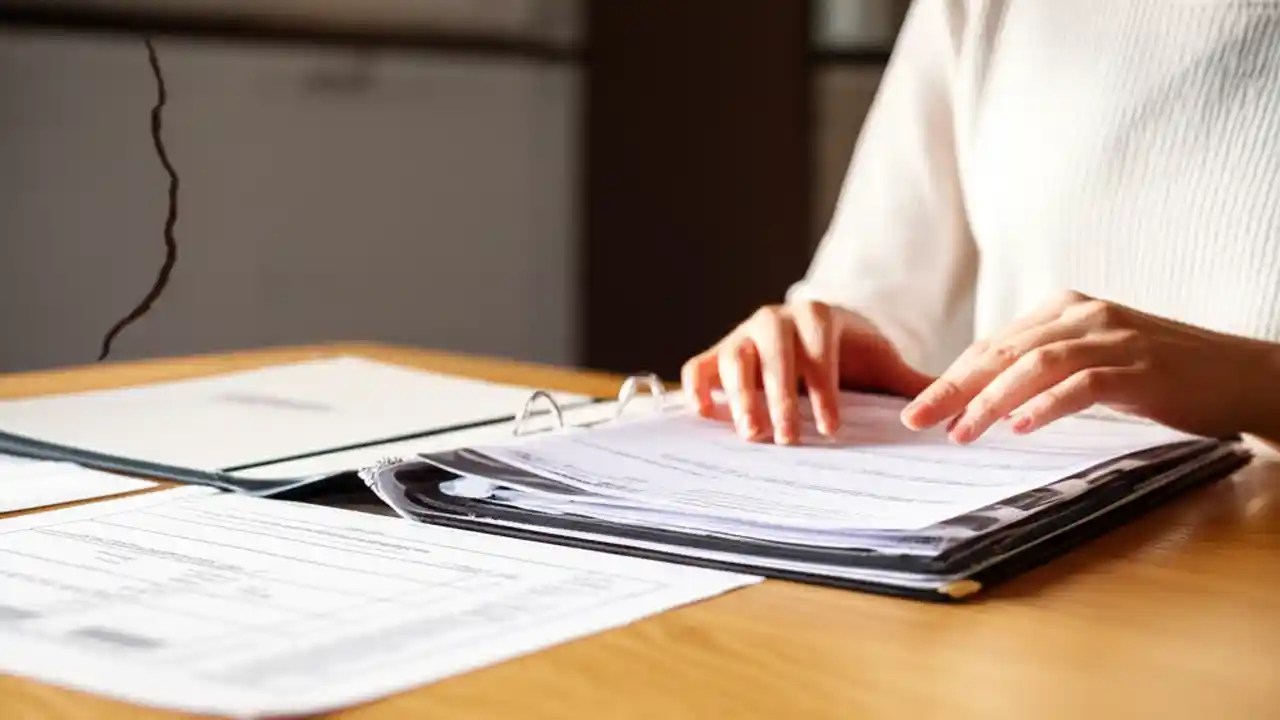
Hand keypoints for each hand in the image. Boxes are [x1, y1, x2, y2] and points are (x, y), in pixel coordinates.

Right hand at [681, 301, 932, 444]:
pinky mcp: (718, 353)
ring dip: (739, 396)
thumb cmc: (850, 352)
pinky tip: (706, 414)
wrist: (814, 328)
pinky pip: (699, 366)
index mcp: (819, 316)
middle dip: (779, 396)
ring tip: (750, 433)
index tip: (830, 427)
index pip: (819, 350)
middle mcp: (775, 320)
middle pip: (772, 352)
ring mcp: (742, 335)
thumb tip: (957, 407)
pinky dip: (698, 388)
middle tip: (787, 439)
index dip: (823, 388)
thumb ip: (912, 383)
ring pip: (734, 359)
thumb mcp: (880, 361)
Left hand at [901, 291, 1279, 443]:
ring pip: (1035, 364)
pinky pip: (1084, 384)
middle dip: (953, 387)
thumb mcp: (1093, 363)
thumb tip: (986, 402)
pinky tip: (1021, 427)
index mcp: (1065, 310)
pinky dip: (1048, 404)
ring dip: (991, 400)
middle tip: (916, 418)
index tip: (918, 407)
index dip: (951, 376)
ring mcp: (1114, 338)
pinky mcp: (1142, 368)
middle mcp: (1084, 315)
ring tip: (961, 432)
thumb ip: (1044, 370)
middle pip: (1002, 351)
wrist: (1242, 376)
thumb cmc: (1161, 375)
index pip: (994, 344)